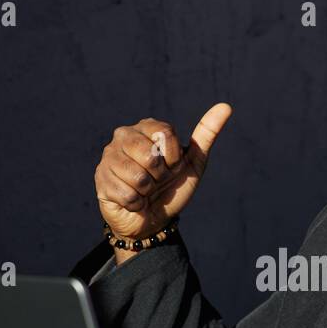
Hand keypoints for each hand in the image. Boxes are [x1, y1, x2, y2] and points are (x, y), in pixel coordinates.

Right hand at [95, 103, 232, 242]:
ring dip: (148, 191)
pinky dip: (136, 204)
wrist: (153, 220)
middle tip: (156, 180)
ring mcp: (108, 157)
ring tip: (144, 190)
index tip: (171, 166)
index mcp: (146, 126)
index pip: (165, 134)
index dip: (173, 158)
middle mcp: (123, 136)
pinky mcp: (100, 180)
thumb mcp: (193, 163)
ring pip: (138, 177)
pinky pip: (127, 194)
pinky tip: (132, 201)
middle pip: (149, 155)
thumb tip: (226, 107)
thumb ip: (206, 134)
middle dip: (160, 175)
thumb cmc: (171, 188)